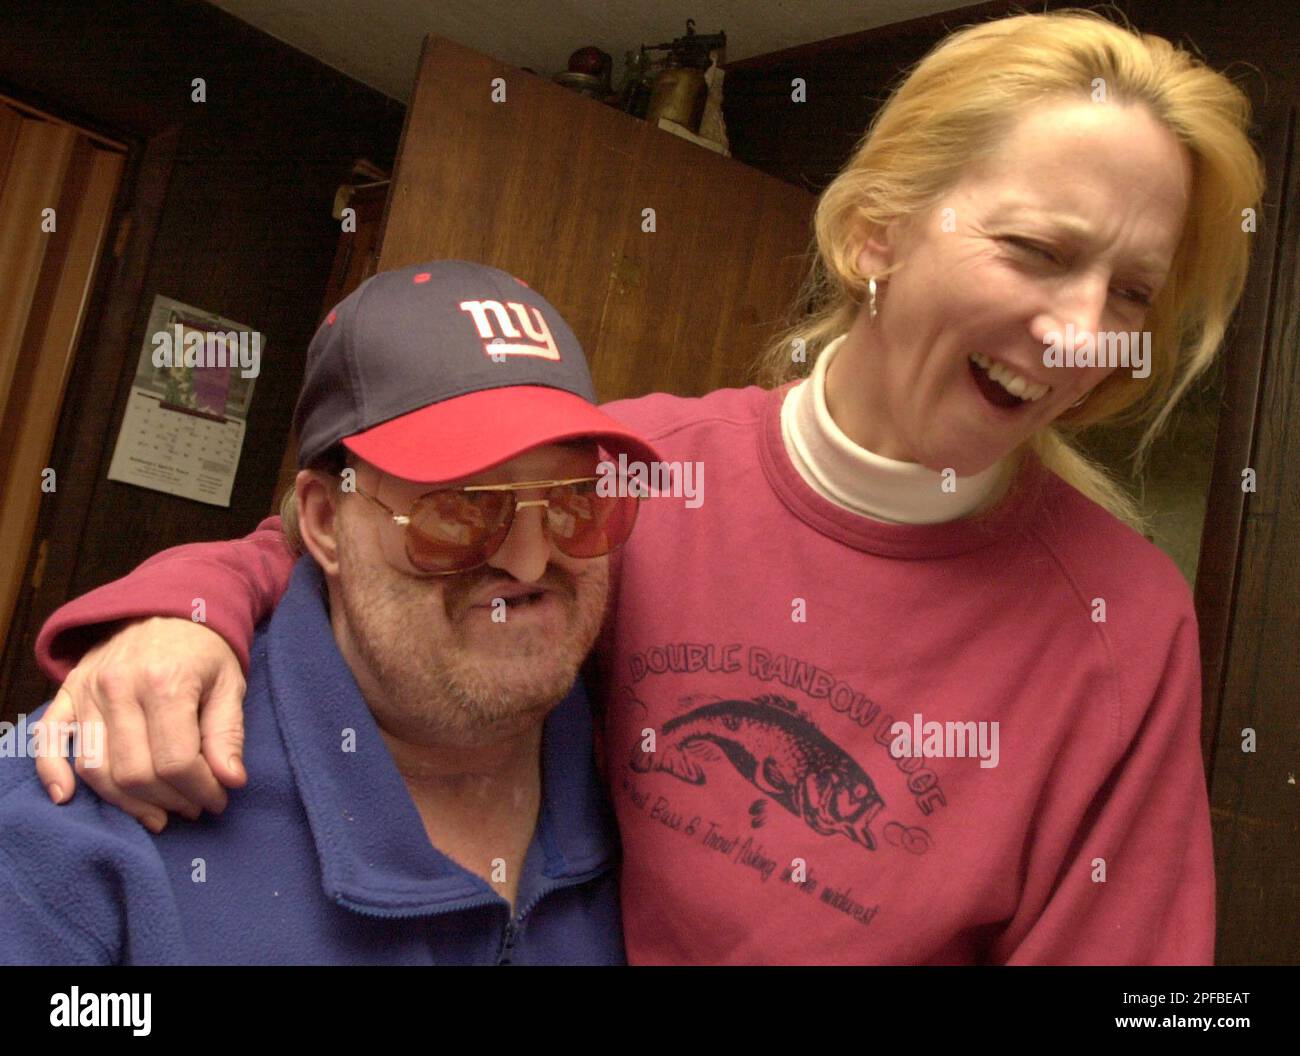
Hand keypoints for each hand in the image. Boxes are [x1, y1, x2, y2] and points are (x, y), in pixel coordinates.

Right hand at [33, 617, 247, 832]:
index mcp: (165, 683)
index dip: (200, 790)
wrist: (169, 603)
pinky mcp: (69, 691)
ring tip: (158, 813)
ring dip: (127, 802)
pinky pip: (49, 738)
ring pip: (96, 767)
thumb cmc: (205, 648)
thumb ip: (227, 733)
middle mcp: (119, 687)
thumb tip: (230, 781)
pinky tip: (65, 797)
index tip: (217, 799)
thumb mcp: (230, 684)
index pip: (176, 761)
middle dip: (169, 801)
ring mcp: (88, 689)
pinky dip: (51, 771)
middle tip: (193, 806)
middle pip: (135, 772)